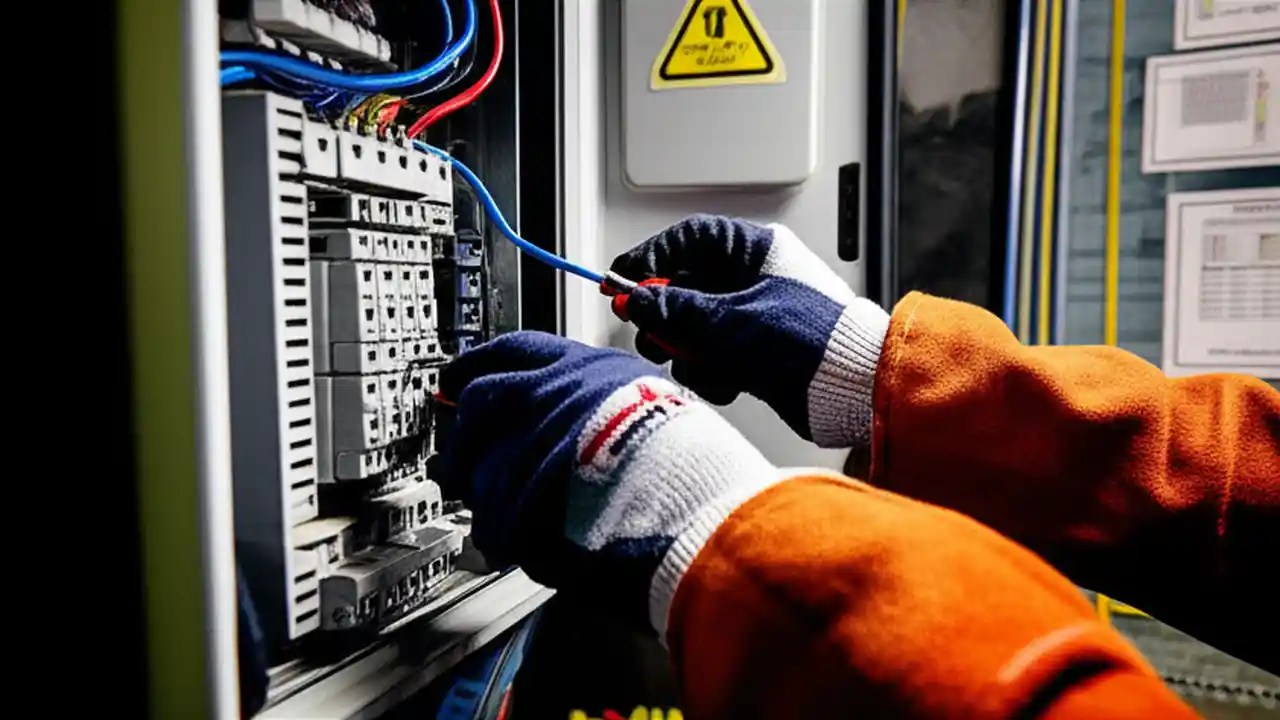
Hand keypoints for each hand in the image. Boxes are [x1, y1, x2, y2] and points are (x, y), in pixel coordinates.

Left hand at [438, 331, 778, 633]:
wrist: (693, 509)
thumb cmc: (691, 464)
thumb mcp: (653, 402)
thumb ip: (605, 402)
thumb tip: (585, 416)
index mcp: (581, 367)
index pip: (509, 352)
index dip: (476, 367)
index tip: (458, 379)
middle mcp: (545, 397)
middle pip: (479, 405)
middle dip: (466, 437)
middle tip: (461, 460)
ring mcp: (524, 448)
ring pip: (477, 467)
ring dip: (484, 492)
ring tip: (505, 515)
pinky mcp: (514, 503)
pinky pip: (488, 520)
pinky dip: (498, 534)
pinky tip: (520, 544)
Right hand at [610, 214, 889, 447]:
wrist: (855, 390)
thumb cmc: (812, 342)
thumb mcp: (730, 322)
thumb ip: (676, 310)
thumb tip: (637, 301)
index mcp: (755, 251)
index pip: (689, 239)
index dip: (651, 257)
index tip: (620, 280)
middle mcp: (754, 278)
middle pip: (686, 286)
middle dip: (665, 317)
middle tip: (650, 336)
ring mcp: (754, 316)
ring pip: (695, 326)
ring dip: (689, 352)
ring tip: (697, 364)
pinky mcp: (756, 351)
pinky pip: (714, 355)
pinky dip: (713, 371)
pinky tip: (729, 381)